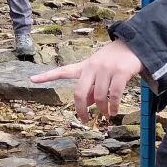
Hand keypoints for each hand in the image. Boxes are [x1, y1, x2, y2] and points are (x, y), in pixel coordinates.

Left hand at [31, 39, 147, 121]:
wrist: (134, 45)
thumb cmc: (113, 61)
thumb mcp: (98, 71)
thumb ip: (91, 88)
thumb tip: (84, 105)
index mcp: (84, 66)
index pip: (62, 71)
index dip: (47, 76)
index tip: (32, 79)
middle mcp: (92, 67)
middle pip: (79, 92)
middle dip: (80, 110)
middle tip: (84, 120)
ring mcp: (106, 69)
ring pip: (98, 97)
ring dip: (102, 110)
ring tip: (106, 116)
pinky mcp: (120, 72)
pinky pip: (114, 95)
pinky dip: (113, 107)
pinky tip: (114, 112)